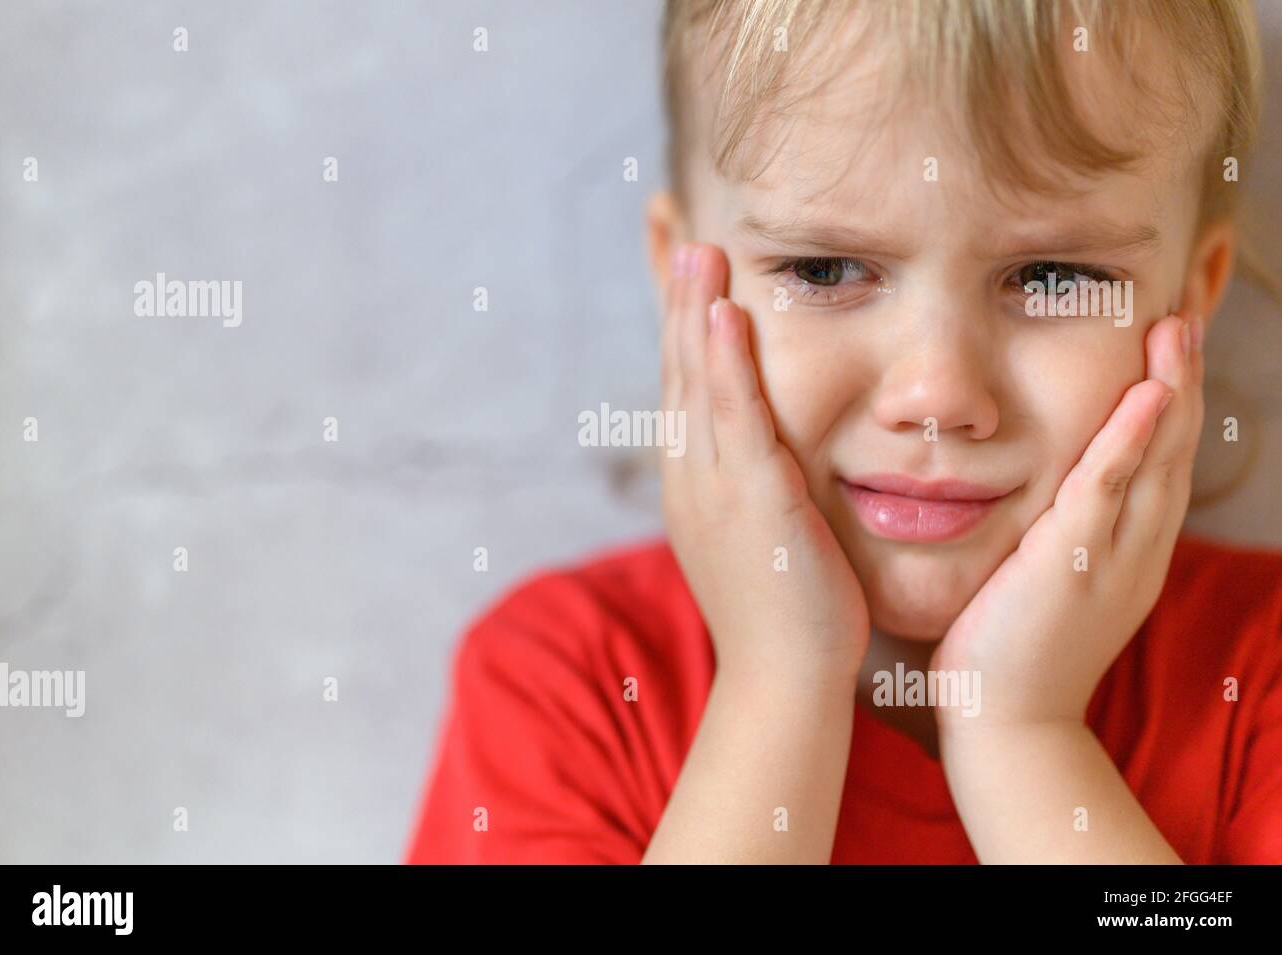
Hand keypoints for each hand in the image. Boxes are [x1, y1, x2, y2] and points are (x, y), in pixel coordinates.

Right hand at [659, 243, 869, 678]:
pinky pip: (732, 420)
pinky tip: (723, 315)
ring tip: (697, 248)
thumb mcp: (762, 534)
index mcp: (694, 482)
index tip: (684, 270)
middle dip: (675, 300)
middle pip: (677, 372)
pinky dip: (723, 365)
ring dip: (691, 312)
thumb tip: (770, 451)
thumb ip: (759, 483)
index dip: (679, 324)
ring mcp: (711, 489)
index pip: (683, 387)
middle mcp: (689, 478)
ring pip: (695, 385)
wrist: (784, 683)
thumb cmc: (788, 611)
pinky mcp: (748, 502)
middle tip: (676, 230)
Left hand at [931, 314, 1202, 727]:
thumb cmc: (1009, 653)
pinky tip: (1145, 395)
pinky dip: (1129, 441)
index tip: (1166, 347)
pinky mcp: (1072, 566)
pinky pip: (1108, 492)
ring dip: (1168, 393)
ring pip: (1154, 462)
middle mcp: (1135, 552)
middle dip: (1180, 382)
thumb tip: (1041, 498)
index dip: (1168, 404)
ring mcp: (1112, 560)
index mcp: (1129, 554)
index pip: (1157, 464)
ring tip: (1176, 329)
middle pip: (1171, 452)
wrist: (1006, 725)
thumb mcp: (1045, 583)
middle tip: (1184, 315)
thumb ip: (1054, 536)